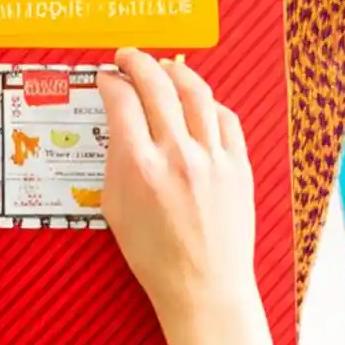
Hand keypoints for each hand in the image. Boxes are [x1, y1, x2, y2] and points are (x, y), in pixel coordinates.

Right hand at [97, 49, 286, 344]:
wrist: (203, 286)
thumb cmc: (154, 256)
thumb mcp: (114, 208)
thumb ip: (115, 160)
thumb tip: (119, 123)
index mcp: (140, 167)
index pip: (122, 101)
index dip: (110, 82)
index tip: (105, 79)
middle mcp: (177, 155)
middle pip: (156, 85)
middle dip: (137, 62)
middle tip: (126, 57)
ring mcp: (212, 158)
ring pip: (195, 91)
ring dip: (174, 70)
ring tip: (162, 66)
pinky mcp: (238, 165)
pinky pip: (224, 117)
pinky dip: (207, 102)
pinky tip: (196, 100)